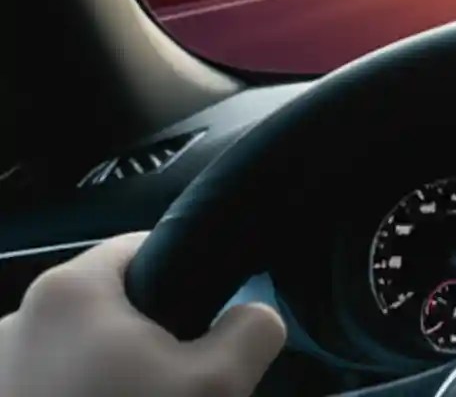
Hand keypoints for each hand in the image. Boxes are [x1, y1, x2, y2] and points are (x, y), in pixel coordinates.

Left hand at [0, 232, 285, 396]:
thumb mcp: (216, 386)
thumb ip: (252, 332)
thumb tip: (256, 317)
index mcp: (70, 290)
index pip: (142, 248)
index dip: (187, 280)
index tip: (208, 328)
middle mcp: (17, 319)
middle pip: (107, 311)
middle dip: (146, 345)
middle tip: (177, 390)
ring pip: (75, 358)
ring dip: (106, 382)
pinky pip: (49, 389)